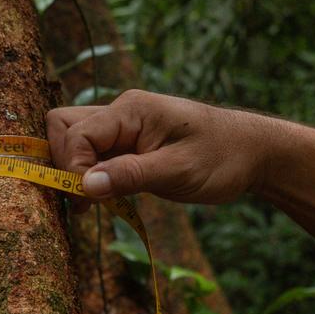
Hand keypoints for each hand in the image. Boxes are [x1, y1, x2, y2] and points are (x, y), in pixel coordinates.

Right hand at [46, 90, 278, 205]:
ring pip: (73, 138)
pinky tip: (101, 200)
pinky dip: (87, 175)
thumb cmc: (222, 158)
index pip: (75, 133)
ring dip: (72, 169)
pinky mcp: (127, 145)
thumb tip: (83, 186)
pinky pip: (91, 154)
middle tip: (82, 198)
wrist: (252, 153)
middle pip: (62, 126)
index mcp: (131, 110)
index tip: (87, 200)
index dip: (71, 167)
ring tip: (89, 203)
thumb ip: (130, 176)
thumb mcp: (178, 171)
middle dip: (62, 162)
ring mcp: (123, 127)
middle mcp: (121, 112)